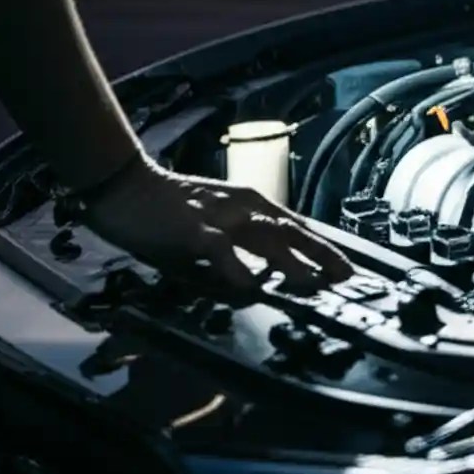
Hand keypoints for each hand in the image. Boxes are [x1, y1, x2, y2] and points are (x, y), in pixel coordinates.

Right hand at [82, 156, 352, 293]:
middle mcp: (244, 207)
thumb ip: (244, 247)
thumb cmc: (173, 211)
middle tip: (344, 276)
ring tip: (312, 282)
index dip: (323, 248)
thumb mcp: (217, 226)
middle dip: (321, 253)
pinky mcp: (193, 228)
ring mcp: (220, 216)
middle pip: (291, 231)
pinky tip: (249, 285)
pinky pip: (219, 249)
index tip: (346, 269)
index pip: (297, 228)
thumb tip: (266, 277)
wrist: (128, 188)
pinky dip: (236, 266)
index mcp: (253, 206)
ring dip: (290, 260)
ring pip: (264, 237)